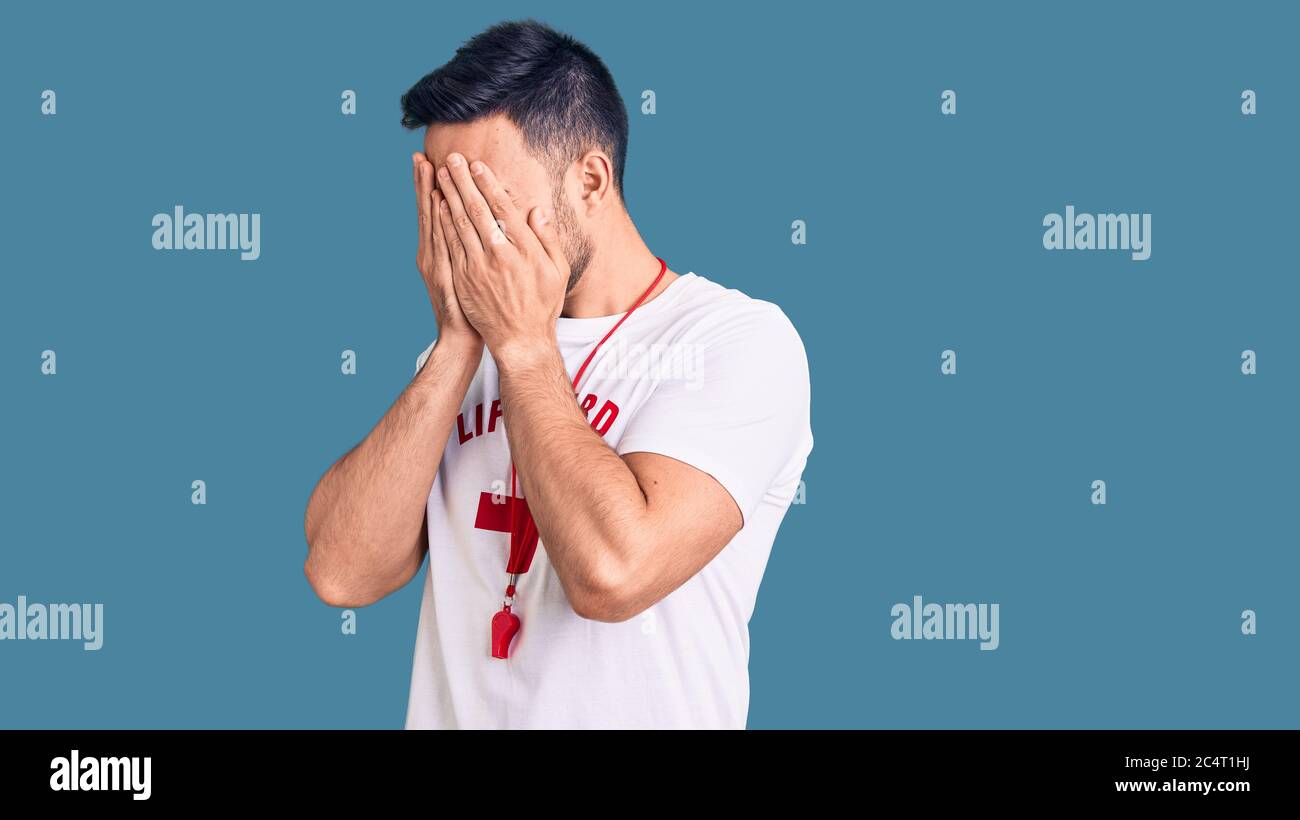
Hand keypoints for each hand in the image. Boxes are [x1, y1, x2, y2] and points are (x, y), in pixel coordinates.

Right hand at [413, 152, 479, 348]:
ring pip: (432, 222)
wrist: (463, 337)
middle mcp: (433, 253)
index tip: (431, 160)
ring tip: (426, 167)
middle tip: (421, 155)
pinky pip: (442, 242)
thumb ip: (468, 248)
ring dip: (428, 194)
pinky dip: (438, 222)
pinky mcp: (442, 274)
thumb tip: (475, 225)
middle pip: (429, 211)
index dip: (432, 188)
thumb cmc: (472, 306)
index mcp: (441, 250)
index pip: (436, 212)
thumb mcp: (468, 273)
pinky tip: (438, 203)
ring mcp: (435, 262)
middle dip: (425, 183)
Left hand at [435, 152, 568, 362]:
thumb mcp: (557, 272)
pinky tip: (437, 205)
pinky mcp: (463, 279)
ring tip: (441, 173)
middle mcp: (499, 255)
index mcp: (523, 250)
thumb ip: (548, 240)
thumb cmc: (542, 306)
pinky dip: (442, 222)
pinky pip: (451, 244)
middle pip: (477, 210)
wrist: (520, 341)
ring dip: (448, 195)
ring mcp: (478, 268)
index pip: (502, 209)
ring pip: (459, 224)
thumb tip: (538, 211)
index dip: (488, 184)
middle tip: (452, 158)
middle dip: (463, 181)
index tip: (478, 165)